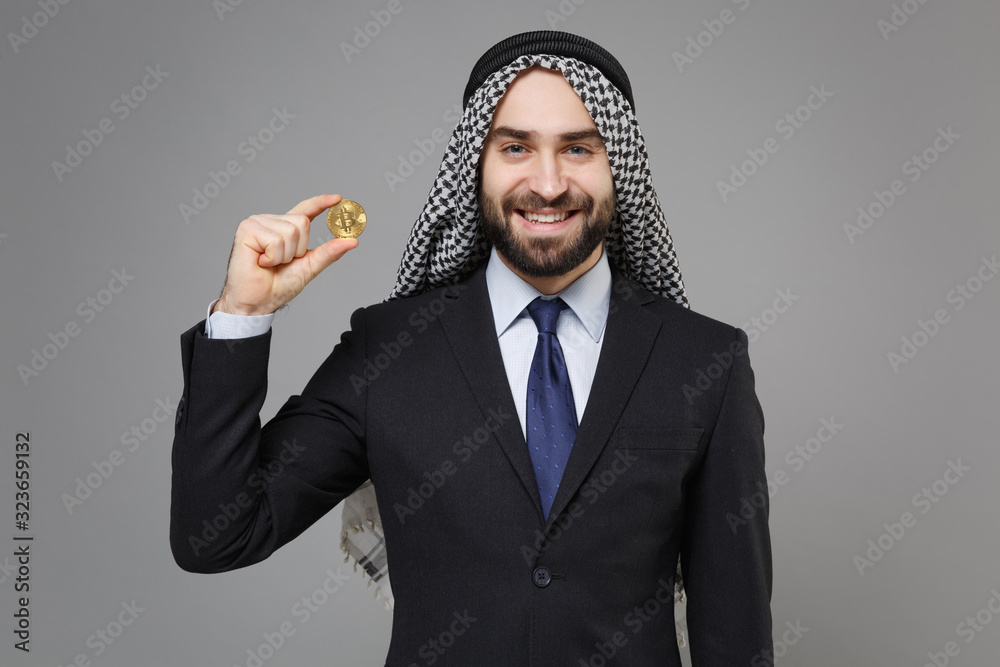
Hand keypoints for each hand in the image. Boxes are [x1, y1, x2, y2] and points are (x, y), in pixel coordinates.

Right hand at [214, 194, 357, 315]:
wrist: (257, 302)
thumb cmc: (278, 286)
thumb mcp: (310, 266)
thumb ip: (329, 252)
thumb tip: (352, 240)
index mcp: (284, 228)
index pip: (305, 210)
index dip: (321, 203)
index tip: (338, 199)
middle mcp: (271, 221)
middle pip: (302, 222)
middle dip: (298, 249)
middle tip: (281, 262)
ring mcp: (258, 223)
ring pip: (290, 231)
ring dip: (284, 255)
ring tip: (269, 263)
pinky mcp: (247, 229)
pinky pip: (275, 240)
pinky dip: (273, 257)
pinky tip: (261, 262)